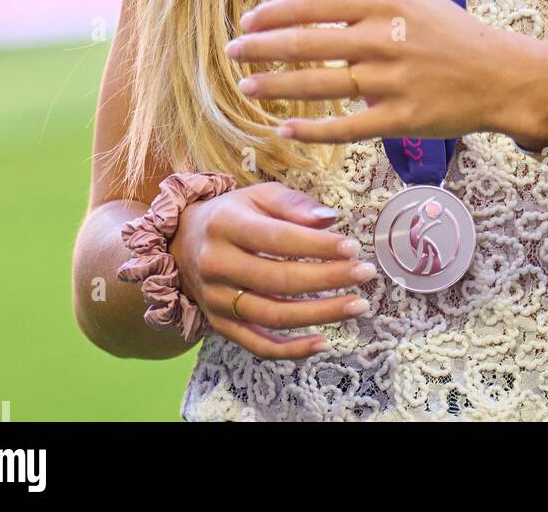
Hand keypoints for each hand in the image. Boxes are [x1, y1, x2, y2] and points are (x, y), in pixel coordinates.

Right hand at [169, 182, 374, 358]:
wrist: (183, 243)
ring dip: (319, 315)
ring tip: (357, 306)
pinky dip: (291, 351)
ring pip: (272, 316)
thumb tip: (330, 220)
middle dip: (327, 279)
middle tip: (364, 273)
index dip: (316, 246)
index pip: (277, 239)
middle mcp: (217, 265)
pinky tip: (323, 343)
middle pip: (278, 280)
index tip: (351, 248)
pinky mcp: (220, 325)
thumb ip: (293, 204)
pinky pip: (257, 345)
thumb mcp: (258, 196)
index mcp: (226, 225)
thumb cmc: (232, 215)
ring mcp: (217, 300)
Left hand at [226, 0, 513, 143]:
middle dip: (261, 49)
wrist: (498, 74)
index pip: (313, 5)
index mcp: (383, 3)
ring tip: (248, 88)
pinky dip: (312, 129)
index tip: (247, 21)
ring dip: (276, 87)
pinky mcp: (399, 118)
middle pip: (306, 44)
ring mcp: (390, 81)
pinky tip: (285, 128)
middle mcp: (383, 39)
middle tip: (232, 53)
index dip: (274, 14)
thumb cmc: (449, 30)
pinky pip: (345, 127)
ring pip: (318, 86)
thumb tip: (310, 9)